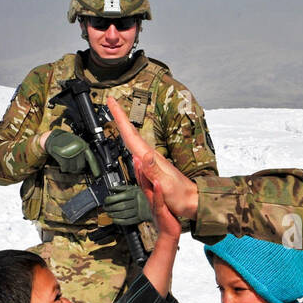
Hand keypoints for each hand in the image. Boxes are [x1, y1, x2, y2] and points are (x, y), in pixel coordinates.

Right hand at [43, 130, 100, 177]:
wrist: (52, 138)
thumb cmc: (65, 140)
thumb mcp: (78, 142)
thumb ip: (84, 150)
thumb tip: (89, 161)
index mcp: (83, 145)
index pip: (91, 159)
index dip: (95, 168)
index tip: (97, 174)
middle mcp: (78, 150)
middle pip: (81, 165)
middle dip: (79, 168)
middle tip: (75, 167)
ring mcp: (71, 154)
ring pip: (74, 168)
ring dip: (71, 169)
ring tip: (68, 166)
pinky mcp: (63, 158)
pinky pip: (66, 168)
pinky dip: (65, 168)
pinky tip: (63, 166)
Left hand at [102, 184, 151, 225]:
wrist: (158, 201)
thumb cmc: (145, 193)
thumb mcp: (135, 187)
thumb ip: (122, 188)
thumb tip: (111, 188)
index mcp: (135, 193)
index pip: (120, 197)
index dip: (111, 199)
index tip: (106, 201)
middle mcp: (137, 201)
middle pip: (121, 206)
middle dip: (110, 208)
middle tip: (105, 208)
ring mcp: (139, 210)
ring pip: (124, 214)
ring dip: (114, 215)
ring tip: (109, 214)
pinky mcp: (141, 217)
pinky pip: (129, 220)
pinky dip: (120, 221)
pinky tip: (115, 220)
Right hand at [107, 96, 198, 218]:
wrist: (192, 201)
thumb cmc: (180, 195)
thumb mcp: (166, 184)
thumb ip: (153, 170)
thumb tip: (143, 155)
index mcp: (150, 157)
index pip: (131, 134)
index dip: (120, 118)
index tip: (112, 102)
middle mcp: (150, 155)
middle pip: (131, 132)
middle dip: (120, 116)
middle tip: (110, 101)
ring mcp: (151, 159)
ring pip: (133, 138)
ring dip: (124, 125)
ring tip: (116, 113)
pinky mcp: (152, 165)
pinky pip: (137, 147)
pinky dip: (130, 138)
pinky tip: (129, 137)